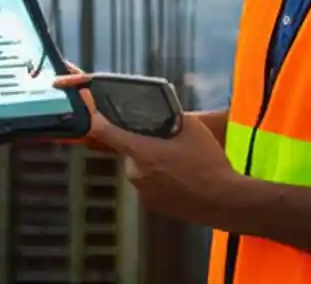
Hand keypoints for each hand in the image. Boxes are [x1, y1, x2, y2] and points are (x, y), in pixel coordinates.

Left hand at [98, 111, 240, 226]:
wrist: (224, 200)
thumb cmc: (207, 161)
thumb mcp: (191, 127)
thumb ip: (168, 118)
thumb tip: (159, 115)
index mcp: (140, 150)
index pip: (103, 131)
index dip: (93, 116)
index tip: (86, 106)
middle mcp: (134, 172)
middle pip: (129, 149)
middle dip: (142, 143)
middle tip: (167, 141)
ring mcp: (142, 191)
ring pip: (140, 167)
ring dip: (152, 161)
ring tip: (180, 163)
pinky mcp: (152, 205)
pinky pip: (149, 184)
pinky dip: (159, 178)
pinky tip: (181, 178)